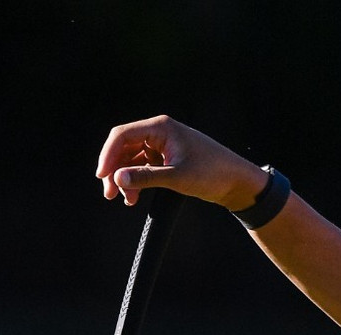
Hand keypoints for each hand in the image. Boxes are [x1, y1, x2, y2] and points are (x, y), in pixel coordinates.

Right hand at [95, 115, 268, 209]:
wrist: (238, 182)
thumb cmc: (212, 173)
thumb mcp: (177, 177)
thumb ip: (145, 177)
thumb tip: (117, 179)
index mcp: (161, 127)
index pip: (123, 135)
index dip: (108, 155)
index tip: (102, 177)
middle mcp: (160, 132)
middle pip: (124, 147)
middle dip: (115, 170)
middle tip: (109, 194)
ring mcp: (163, 145)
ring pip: (132, 159)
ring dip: (125, 178)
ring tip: (126, 201)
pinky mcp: (167, 158)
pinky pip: (143, 167)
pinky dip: (137, 181)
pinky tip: (134, 197)